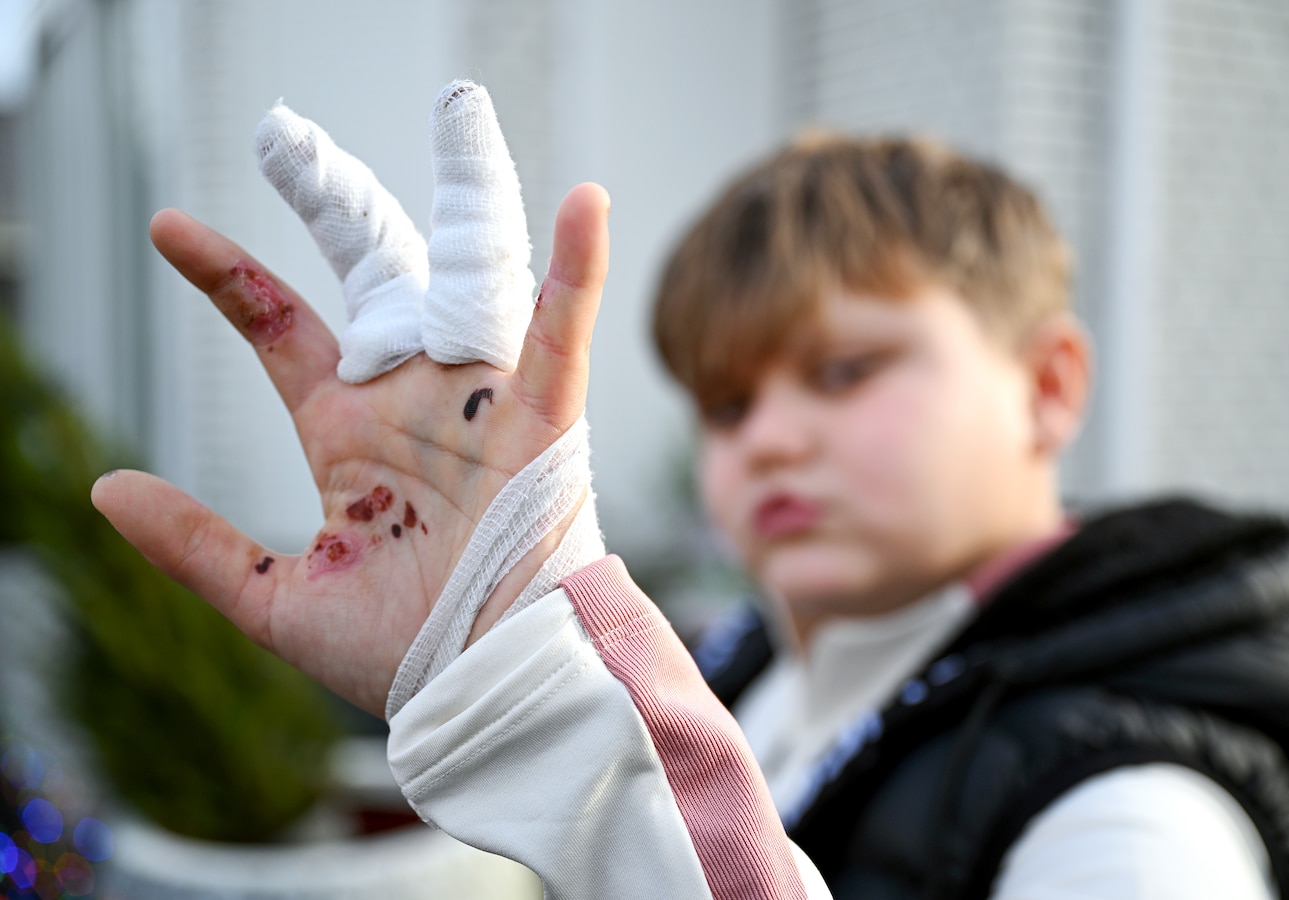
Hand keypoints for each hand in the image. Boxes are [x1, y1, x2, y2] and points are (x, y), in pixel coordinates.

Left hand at [91, 183, 608, 716]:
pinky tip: (582, 203)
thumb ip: (196, 544)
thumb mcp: (275, 600)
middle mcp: (413, 396)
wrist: (487, 686)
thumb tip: (104, 486)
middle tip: (288, 137)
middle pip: (373, 269)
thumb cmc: (400, 652)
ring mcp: (478, 399)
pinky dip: (575, 273)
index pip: (282, 326)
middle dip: (334, 201)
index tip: (168, 228)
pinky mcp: (542, 420)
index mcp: (350, 429)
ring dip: (468, 192)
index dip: (227, 274)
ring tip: (461, 112)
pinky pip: (562, 335)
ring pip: (471, 272)